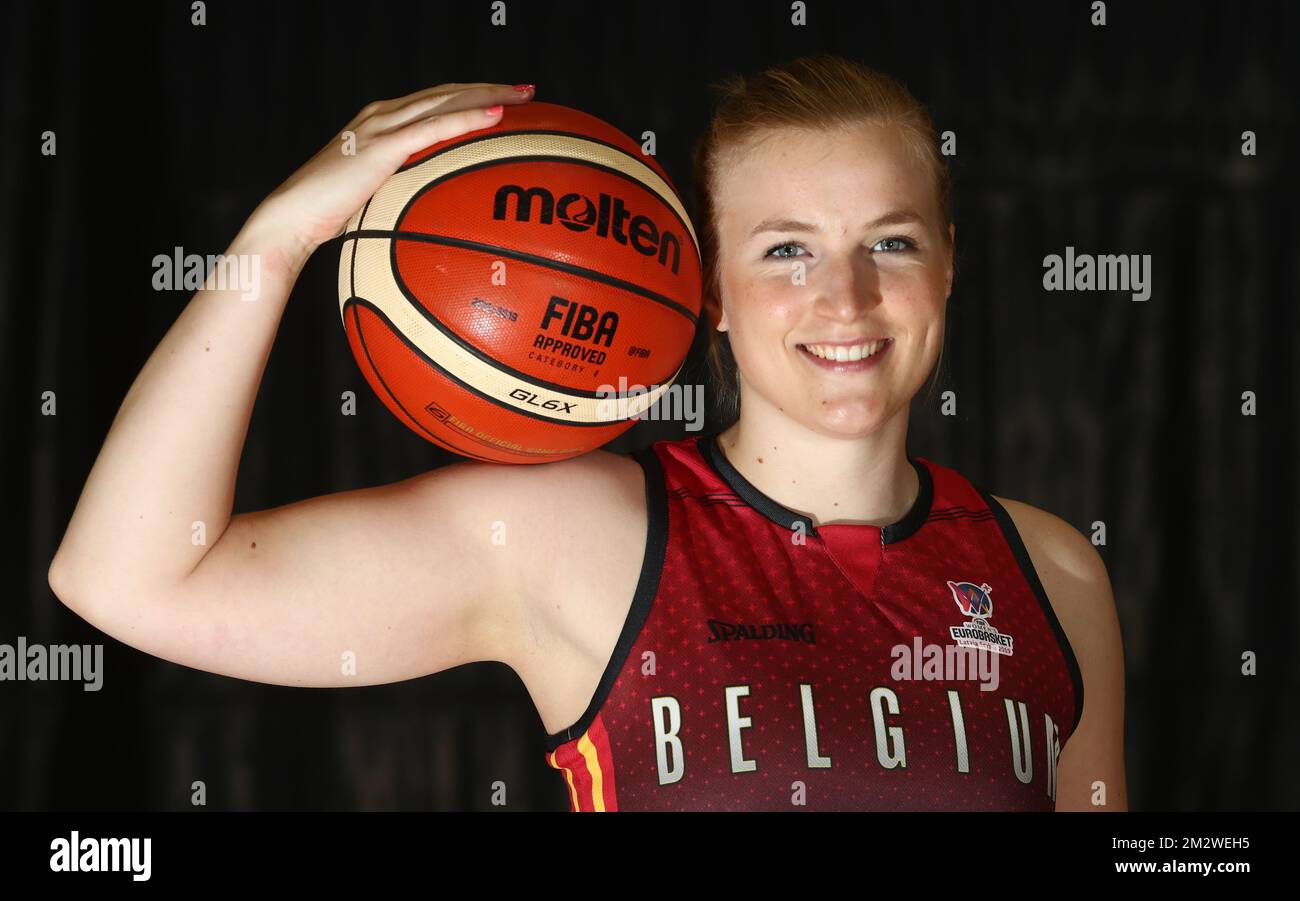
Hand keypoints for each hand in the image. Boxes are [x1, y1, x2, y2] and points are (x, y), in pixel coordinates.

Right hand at [247, 82, 534, 269]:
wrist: (292, 218)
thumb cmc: (328, 214)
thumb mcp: (373, 195)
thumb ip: (399, 188)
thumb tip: (428, 209)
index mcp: (381, 123)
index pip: (435, 102)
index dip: (471, 96)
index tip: (506, 99)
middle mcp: (383, 115)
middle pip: (447, 92)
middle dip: (490, 87)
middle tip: (528, 89)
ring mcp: (382, 126)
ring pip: (446, 100)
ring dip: (488, 94)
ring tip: (523, 94)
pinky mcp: (382, 146)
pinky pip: (435, 127)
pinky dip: (468, 118)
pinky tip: (496, 115)